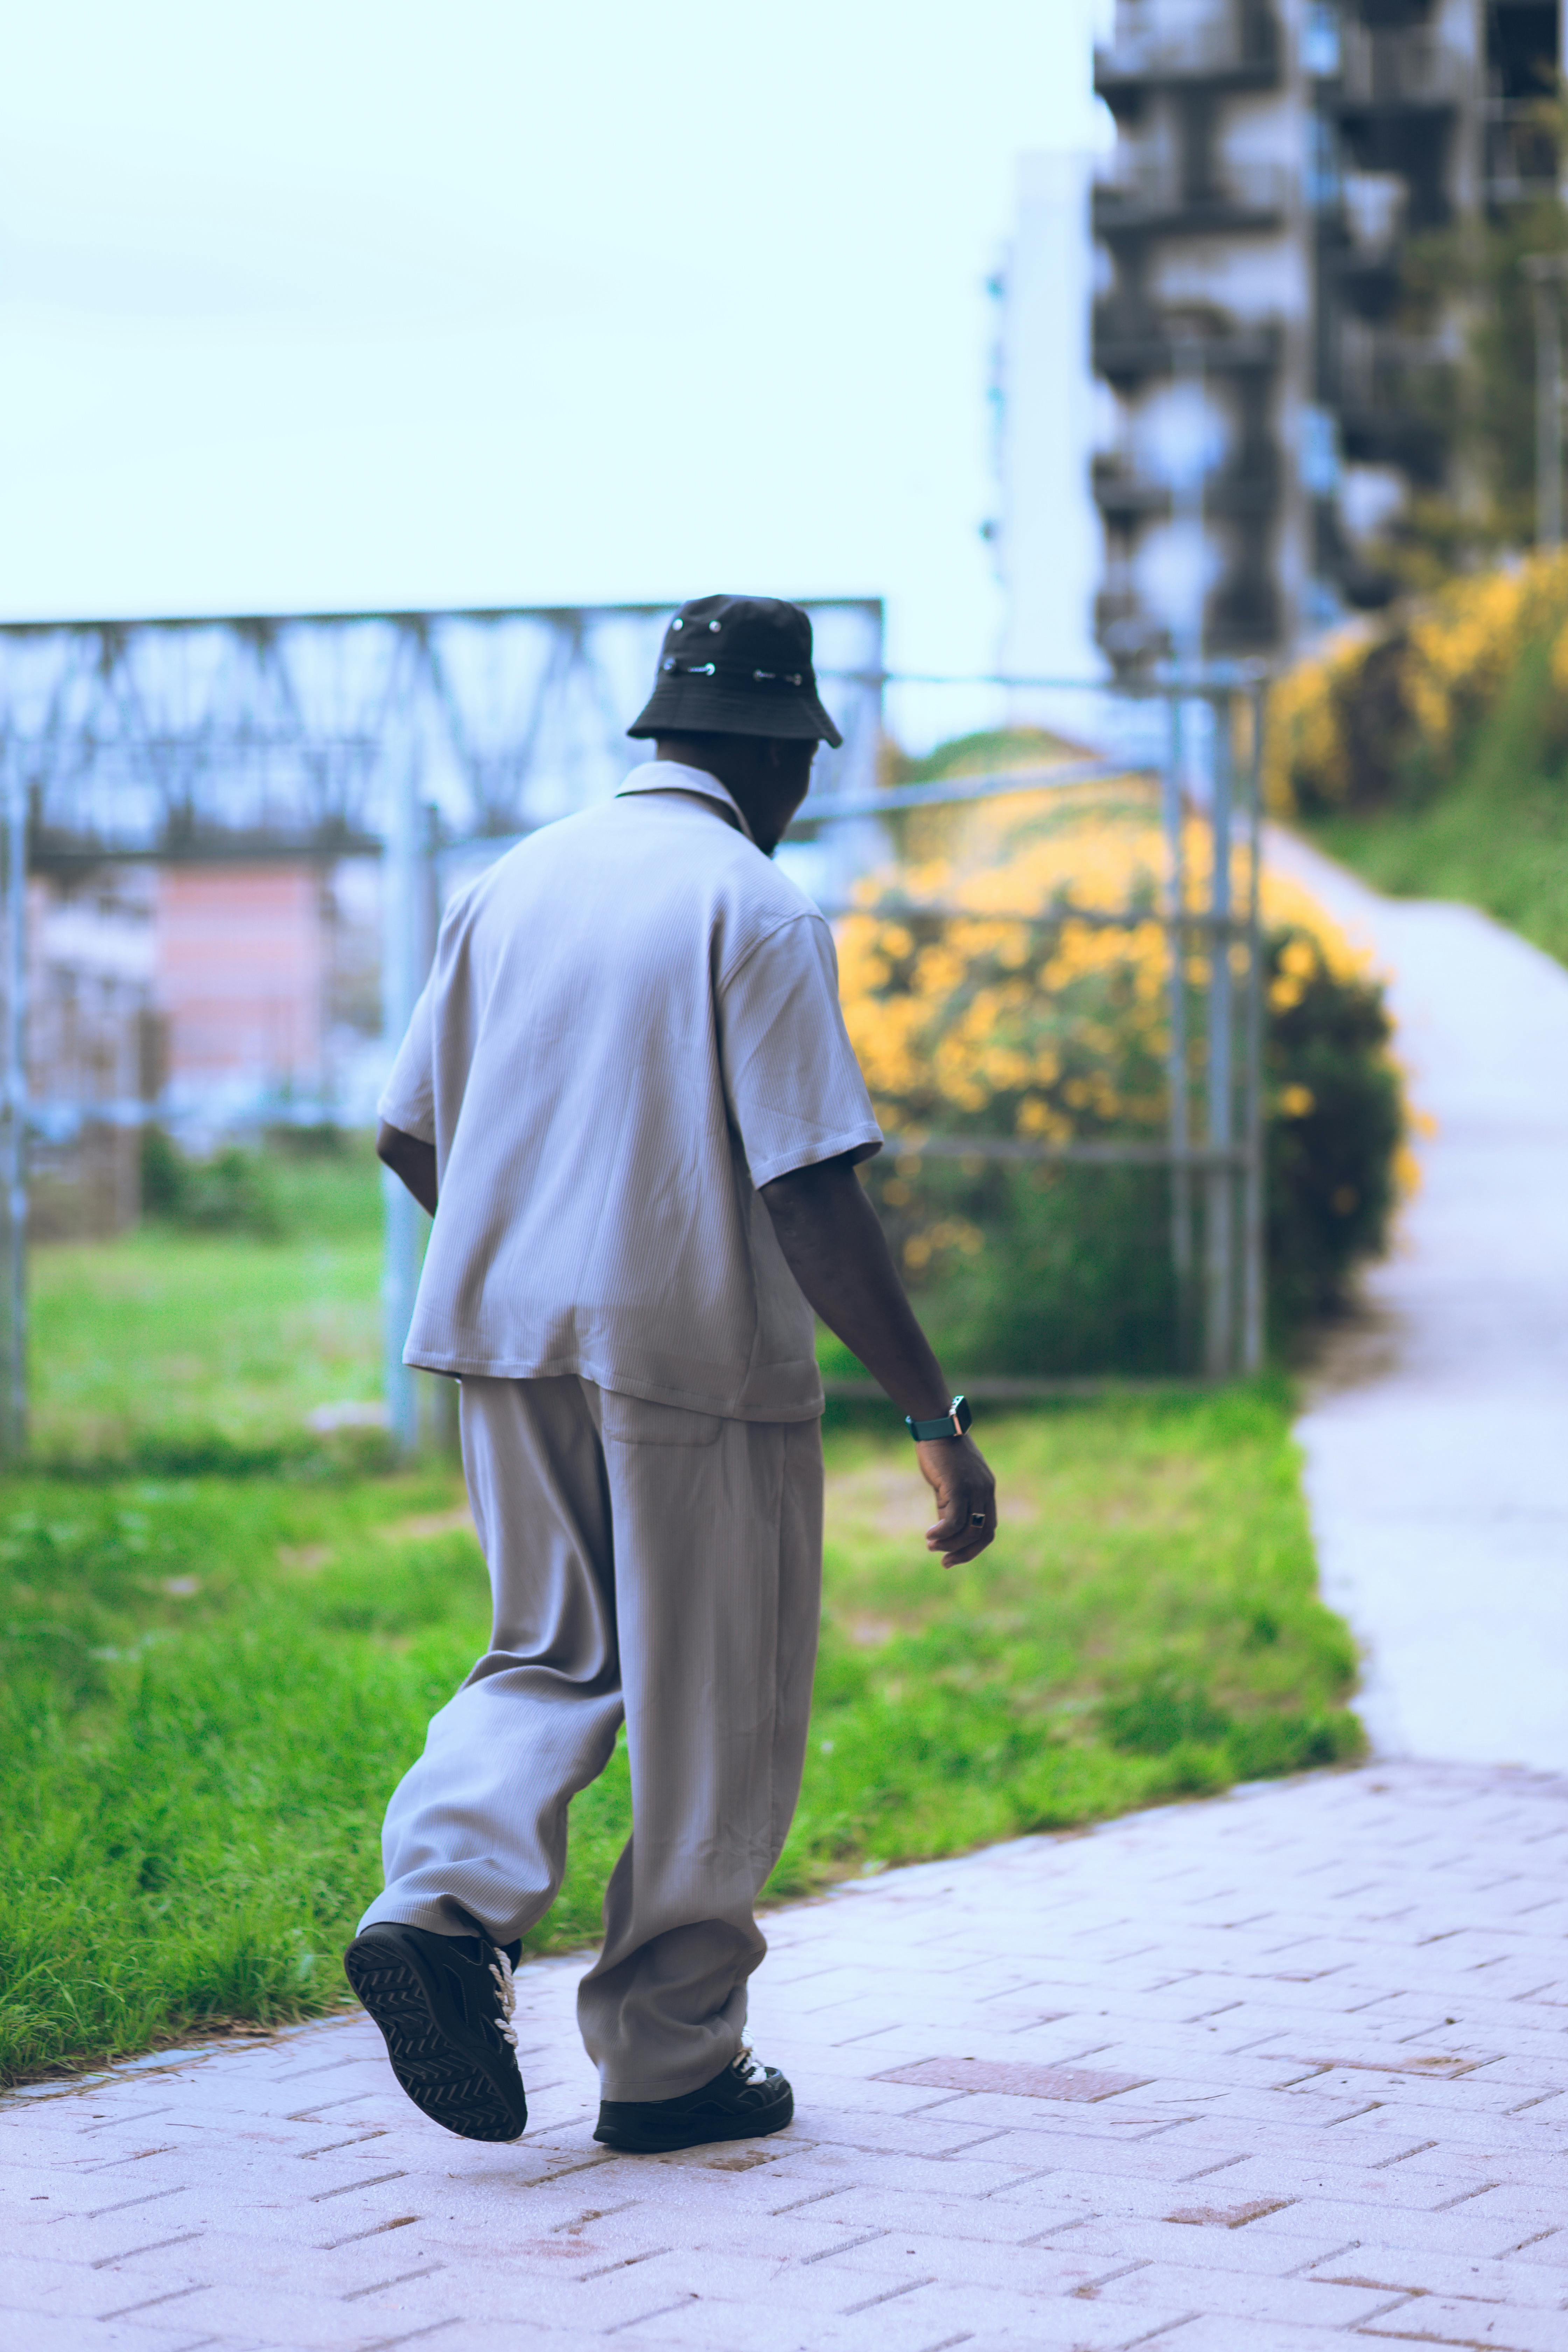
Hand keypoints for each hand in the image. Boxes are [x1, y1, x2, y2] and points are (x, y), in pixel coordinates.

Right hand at [916, 1432, 996, 1567]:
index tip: (954, 1555)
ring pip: (969, 1530)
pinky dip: (942, 1533)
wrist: (937, 1427)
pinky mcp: (959, 1487)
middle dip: (965, 1553)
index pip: (989, 1528)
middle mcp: (985, 1492)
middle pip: (984, 1534)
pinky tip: (929, 1536)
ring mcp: (974, 1489)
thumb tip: (946, 1531)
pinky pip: (954, 1521)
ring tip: (931, 1545)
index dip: (974, 1547)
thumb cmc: (941, 1453)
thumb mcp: (951, 1482)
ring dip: (949, 1544)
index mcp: (986, 1491)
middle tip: (945, 1562)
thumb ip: (953, 1504)